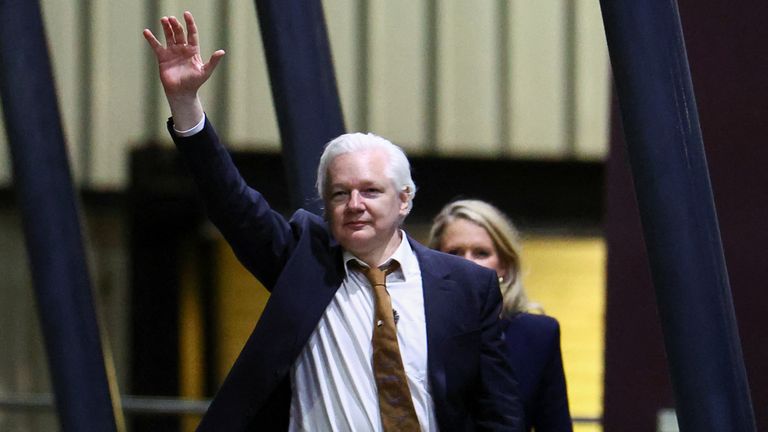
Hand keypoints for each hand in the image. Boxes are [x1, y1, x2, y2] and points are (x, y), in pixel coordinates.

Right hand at [143, 11, 224, 127]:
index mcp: (193, 50)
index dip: (190, 23)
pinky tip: (146, 31)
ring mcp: (172, 52)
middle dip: (176, 25)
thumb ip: (213, 61)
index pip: (192, 33)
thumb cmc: (195, 83)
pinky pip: (156, 46)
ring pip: (169, 36)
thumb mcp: (205, 71)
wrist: (181, 92)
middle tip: (171, 19)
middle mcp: (182, 49)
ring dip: (166, 28)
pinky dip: (151, 39)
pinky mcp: (162, 57)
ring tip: (163, 19)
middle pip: (179, 33)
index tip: (186, 14)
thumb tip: (222, 52)